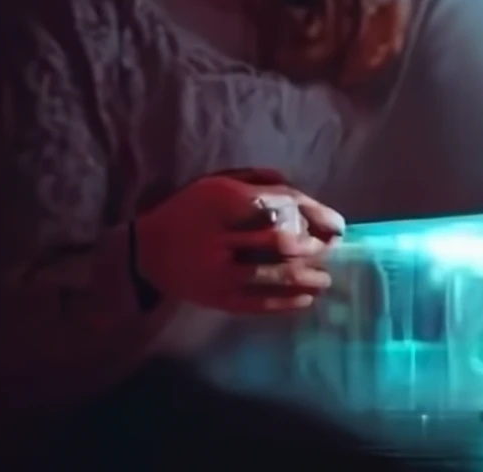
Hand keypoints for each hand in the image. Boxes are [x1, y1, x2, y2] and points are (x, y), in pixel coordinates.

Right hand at [134, 167, 344, 314]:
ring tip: (326, 279)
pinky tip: (305, 300)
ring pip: (269, 274)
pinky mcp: (215, 298)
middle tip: (333, 251)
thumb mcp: (217, 183)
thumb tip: (299, 193)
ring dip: (304, 277)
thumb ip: (257, 180)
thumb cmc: (190, 210)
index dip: (314, 215)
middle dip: (313, 247)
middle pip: (278, 240)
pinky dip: (283, 302)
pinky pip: (255, 302)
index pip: (280, 206)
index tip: (337, 225)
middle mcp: (220, 236)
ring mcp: (216, 271)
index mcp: (224, 201)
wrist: (144, 251)